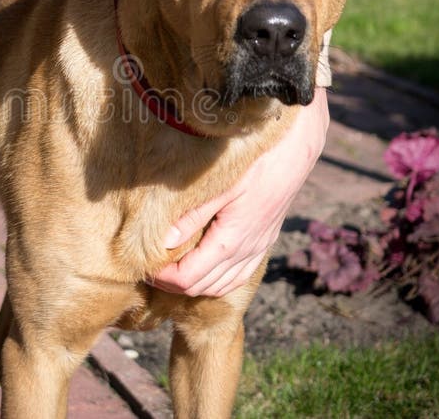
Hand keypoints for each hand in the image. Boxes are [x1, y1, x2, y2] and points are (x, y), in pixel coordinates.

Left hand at [150, 87, 329, 296]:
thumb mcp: (219, 187)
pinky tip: (203, 268)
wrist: (294, 152)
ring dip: (194, 285)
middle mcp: (245, 251)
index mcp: (230, 240)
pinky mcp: (263, 242)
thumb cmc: (254, 163)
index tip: (144, 266)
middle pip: (202, 287)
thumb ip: (192, 216)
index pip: (189, 278)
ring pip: (221, 286)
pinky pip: (238, 276)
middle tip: (150, 268)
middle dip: (173, 284)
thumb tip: (164, 241)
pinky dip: (216, 280)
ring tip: (170, 270)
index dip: (163, 278)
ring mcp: (257, 249)